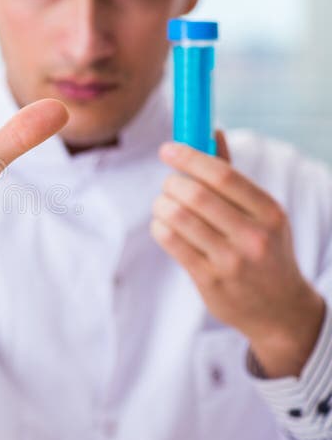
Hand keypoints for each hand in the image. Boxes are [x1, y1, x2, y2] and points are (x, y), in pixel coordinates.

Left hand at [151, 131, 325, 377]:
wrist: (279, 309)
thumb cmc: (264, 249)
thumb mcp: (261, 213)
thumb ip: (232, 175)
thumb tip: (210, 130)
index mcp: (268, 212)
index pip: (223, 175)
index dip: (189, 157)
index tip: (168, 149)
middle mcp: (253, 235)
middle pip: (195, 195)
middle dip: (172, 183)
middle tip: (168, 184)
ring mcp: (231, 260)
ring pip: (178, 217)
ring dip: (162, 205)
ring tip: (164, 206)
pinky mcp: (210, 280)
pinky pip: (171, 242)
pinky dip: (160, 227)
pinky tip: (165, 226)